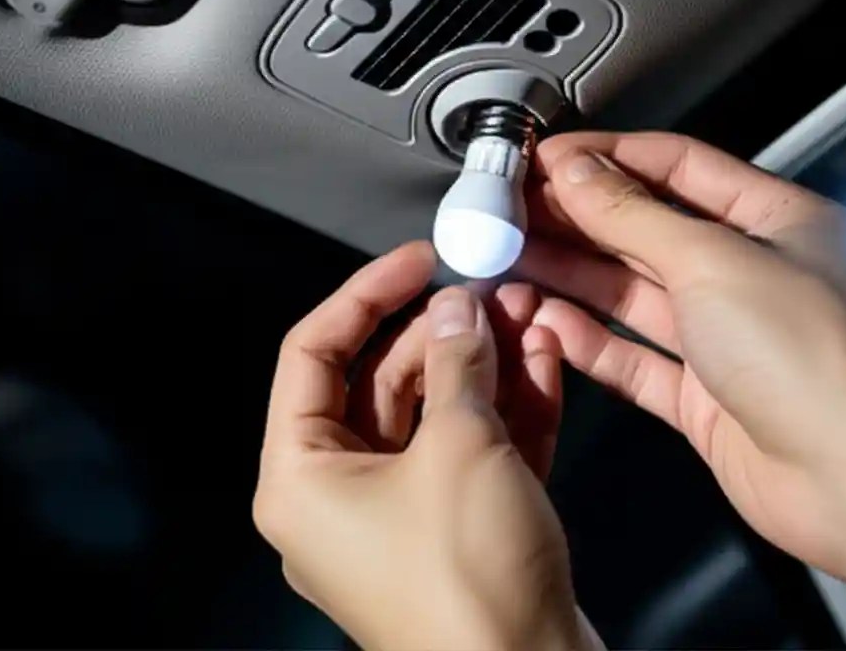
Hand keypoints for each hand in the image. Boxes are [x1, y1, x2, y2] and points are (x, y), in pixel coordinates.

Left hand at [253, 242, 595, 650]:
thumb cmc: (465, 584)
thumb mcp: (460, 448)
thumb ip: (457, 364)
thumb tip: (459, 309)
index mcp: (301, 477)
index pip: (311, 354)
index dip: (364, 295)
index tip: (416, 260)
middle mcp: (338, 498)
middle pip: (381, 383)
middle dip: (443, 332)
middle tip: (492, 289)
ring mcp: (399, 519)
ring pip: (434, 417)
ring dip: (483, 365)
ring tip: (528, 313)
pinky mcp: (453, 535)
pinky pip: (469, 456)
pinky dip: (505, 413)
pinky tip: (544, 364)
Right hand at [517, 131, 845, 578]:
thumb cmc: (814, 352)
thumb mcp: (713, 258)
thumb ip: (633, 216)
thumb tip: (575, 172)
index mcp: (778, 220)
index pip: (679, 167)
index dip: (608, 159)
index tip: (545, 158)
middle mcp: (754, 276)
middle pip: (649, 231)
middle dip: (579, 218)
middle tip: (510, 211)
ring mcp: (728, 341)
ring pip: (634, 297)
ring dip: (572, 276)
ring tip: (510, 259)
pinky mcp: (705, 400)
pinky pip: (634, 360)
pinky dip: (588, 341)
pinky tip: (543, 320)